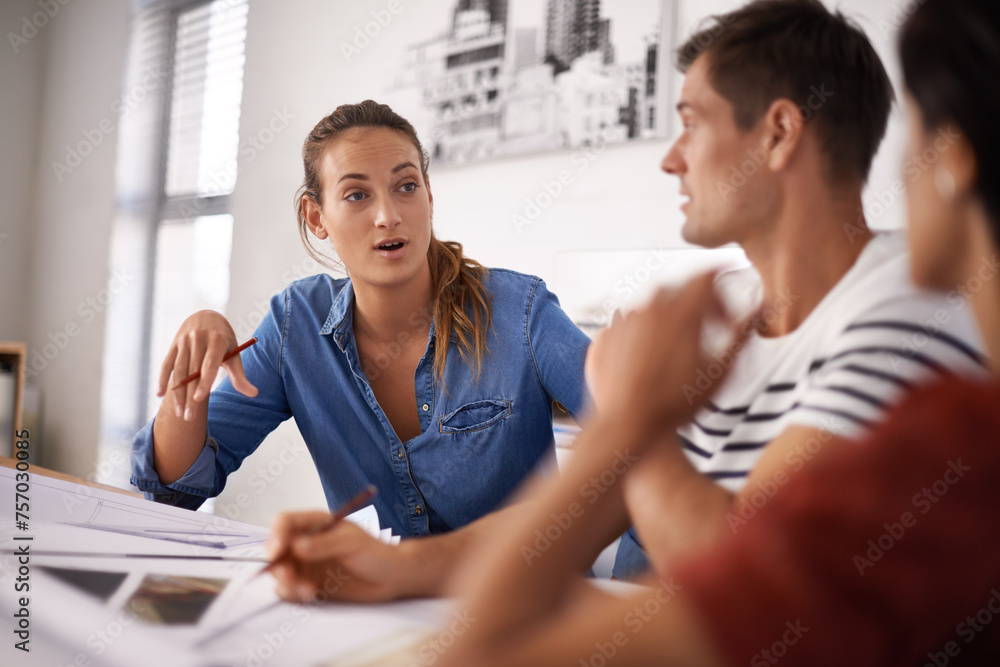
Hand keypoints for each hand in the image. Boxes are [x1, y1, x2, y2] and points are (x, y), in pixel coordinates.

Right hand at [156, 310, 257, 420]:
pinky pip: (166, 363)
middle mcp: (199, 338)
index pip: (209, 364)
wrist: (206, 316)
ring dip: (177, 392)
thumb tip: (254, 394)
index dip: (204, 381)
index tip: (199, 399)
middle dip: (190, 395)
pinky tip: (160, 395)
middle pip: (192, 371)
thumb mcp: (234, 353)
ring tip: (179, 412)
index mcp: (217, 340)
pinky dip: (162, 379)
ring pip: (178, 370)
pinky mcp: (174, 344)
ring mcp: (184, 340)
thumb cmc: (224, 340)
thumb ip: (240, 375)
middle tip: (189, 417)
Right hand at [267, 511, 412, 602]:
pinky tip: (311, 594)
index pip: (284, 523)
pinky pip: (289, 589)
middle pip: (276, 550)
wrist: (390, 577)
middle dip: (279, 566)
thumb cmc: (375, 552)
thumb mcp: (352, 543)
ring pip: (280, 572)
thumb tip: (296, 547)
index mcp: (314, 523)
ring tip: (308, 591)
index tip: (275, 552)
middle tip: (290, 579)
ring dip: (287, 583)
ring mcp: (306, 564)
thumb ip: (325, 544)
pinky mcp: (308, 583)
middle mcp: (305, 542)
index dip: (275, 535)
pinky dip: (293, 593)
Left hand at [589, 272, 748, 436]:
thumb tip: (762, 308)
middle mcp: (649, 308)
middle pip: (680, 287)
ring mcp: (623, 321)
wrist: (625, 424)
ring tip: (682, 342)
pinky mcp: (606, 335)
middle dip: (699, 300)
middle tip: (712, 323)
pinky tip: (651, 352)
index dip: (724, 279)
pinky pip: (629, 320)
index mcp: (680, 311)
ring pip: (652, 303)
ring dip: (671, 314)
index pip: (706, 276)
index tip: (730, 284)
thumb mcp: (720, 371)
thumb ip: (742, 333)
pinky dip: (644, 328)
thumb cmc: (671, 404)